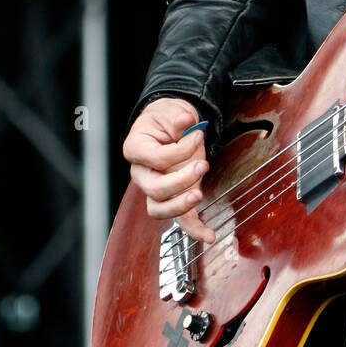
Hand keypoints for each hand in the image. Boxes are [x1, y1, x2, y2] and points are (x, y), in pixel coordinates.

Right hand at [122, 97, 215, 243]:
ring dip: (180, 205)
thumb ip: (177, 117)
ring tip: (198, 195)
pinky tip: (209, 235)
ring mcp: (155, 188)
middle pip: (155, 189)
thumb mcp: (171, 111)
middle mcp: (141, 173)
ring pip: (159, 209)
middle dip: (181, 180)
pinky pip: (180, 219)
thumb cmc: (166, 119)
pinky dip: (194, 229)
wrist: (169, 125)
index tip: (198, 135)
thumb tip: (185, 121)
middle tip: (202, 165)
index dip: (180, 150)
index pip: (155, 158)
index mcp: (136, 149)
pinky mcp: (173, 198)